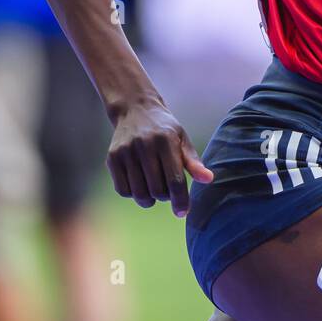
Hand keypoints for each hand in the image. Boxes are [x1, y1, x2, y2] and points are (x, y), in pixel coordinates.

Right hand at [106, 97, 213, 216]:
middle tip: (167, 189)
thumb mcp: (182, 139)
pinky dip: (132, 194)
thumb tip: (209, 179)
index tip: (182, 211)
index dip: (180, 200)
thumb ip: (193, 161)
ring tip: (154, 189)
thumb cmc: (164, 128)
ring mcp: (126, 152)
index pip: (175, 180)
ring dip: (149, 199)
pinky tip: (139, 184)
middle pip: (157, 190)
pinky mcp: (112, 157)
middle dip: (166, 197)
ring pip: (139, 193)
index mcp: (165, 141)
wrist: (135, 109)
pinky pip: (122, 190)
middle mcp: (144, 145)